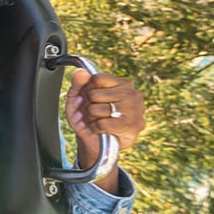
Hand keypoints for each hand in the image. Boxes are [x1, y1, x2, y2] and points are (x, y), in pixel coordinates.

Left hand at [65, 69, 145, 193]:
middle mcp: (132, 93)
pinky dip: (95, 128)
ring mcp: (135, 109)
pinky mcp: (133, 125)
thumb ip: (78, 83)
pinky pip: (102, 123)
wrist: (95, 142)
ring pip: (96, 109)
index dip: (86, 89)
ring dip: (90, 118)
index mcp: (122, 83)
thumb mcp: (78, 98)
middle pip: (93, 94)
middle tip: (93, 113)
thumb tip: (80, 71)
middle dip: (87, 105)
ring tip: (97, 121)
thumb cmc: (88, 117)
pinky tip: (100, 129)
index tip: (89, 98)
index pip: (96, 78)